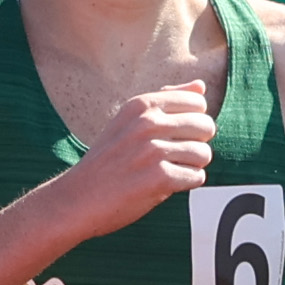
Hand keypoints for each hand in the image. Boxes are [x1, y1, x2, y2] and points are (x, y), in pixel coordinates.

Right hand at [40, 82, 217, 250]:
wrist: (79, 197)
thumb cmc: (109, 160)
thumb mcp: (130, 121)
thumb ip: (166, 101)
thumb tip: (200, 86)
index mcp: (141, 105)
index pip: (197, 101)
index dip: (193, 121)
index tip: (174, 135)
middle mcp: (147, 123)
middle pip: (206, 126)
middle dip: (197, 143)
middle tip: (174, 156)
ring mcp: (152, 150)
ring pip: (203, 154)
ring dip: (191, 166)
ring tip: (168, 170)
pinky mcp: (159, 177)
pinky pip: (197, 177)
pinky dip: (186, 184)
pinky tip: (165, 184)